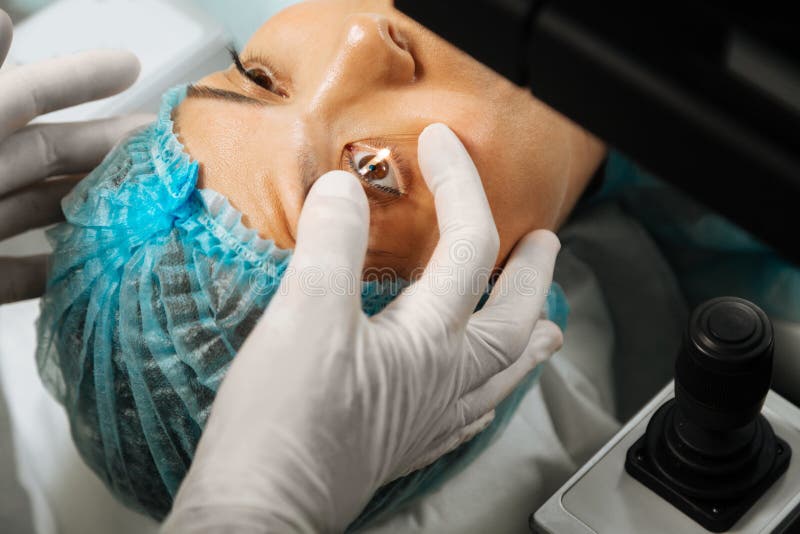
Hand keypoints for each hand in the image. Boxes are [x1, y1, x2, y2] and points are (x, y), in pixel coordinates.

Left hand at [0, 9, 150, 303]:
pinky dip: (52, 273)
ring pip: (38, 212)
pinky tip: (90, 270)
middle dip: (112, 150)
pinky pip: (14, 275)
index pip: (26, 94)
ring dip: (95, 208)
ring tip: (151, 206)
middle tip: (170, 148)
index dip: (81, 77)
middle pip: (47, 155)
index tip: (133, 66)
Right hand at [163, 124, 562, 532]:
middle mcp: (444, 380)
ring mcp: (428, 417)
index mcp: (429, 341)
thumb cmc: (283, 422)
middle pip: (512, 318)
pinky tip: (482, 396)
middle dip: (534, 274)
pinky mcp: (402, 443)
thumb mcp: (305, 315)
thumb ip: (332, 245)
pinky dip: (488, 392)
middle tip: (546, 244)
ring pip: (503, 373)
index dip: (459, 185)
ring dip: (527, 335)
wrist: (259, 508)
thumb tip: (344, 190)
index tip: (439, 144)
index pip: (467, 247)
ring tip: (545, 323)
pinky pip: (469, 412)